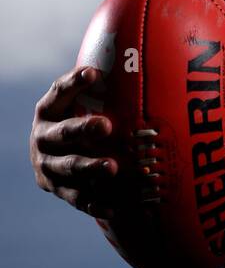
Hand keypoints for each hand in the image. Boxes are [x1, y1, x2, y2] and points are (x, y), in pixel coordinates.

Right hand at [30, 66, 117, 219]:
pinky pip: (77, 199)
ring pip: (69, 167)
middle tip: (106, 126)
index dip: (74, 82)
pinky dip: (95, 203)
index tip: (94, 73)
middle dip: (83, 129)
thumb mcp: (79, 102)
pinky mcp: (57, 189)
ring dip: (90, 168)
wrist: (49, 157)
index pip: (59, 92)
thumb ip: (98, 88)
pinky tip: (114, 206)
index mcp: (48, 110)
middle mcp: (43, 137)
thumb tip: (137, 60)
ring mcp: (47, 166)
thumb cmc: (75, 119)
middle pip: (62, 132)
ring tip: (112, 167)